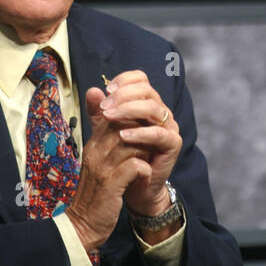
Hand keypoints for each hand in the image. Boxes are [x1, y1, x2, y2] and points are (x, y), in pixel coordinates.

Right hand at [65, 86, 154, 251]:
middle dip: (143, 130)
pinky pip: (135, 166)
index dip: (134, 119)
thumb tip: (127, 128)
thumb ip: (109, 142)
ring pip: (131, 142)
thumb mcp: (100, 162)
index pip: (114, 115)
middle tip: (153, 142)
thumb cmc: (97, 192)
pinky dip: (144, 169)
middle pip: (123, 124)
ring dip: (146, 148)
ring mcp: (102, 168)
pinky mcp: (111, 185)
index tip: (147, 130)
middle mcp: (96, 152)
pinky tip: (145, 176)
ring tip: (151, 158)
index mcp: (94, 144)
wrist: (84, 224)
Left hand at [96, 70, 181, 217]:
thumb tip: (92, 91)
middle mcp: (161, 111)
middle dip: (123, 95)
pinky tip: (123, 135)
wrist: (134, 186)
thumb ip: (98, 113)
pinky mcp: (173, 144)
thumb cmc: (122, 156)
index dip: (125, 80)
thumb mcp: (106, 131)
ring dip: (129, 110)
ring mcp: (169, 126)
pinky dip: (140, 133)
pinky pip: (159, 133)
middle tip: (104, 107)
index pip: (141, 79)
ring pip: (153, 108)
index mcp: (147, 102)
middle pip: (147, 90)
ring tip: (109, 117)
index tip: (107, 90)